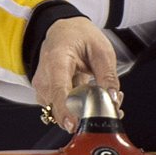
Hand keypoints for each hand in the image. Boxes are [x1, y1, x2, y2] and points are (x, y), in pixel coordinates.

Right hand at [31, 17, 121, 132]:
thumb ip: (108, 76)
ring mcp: (42, 88)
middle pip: (60, 106)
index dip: (66, 110)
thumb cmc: (79, 36)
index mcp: (56, 59)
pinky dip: (76, 106)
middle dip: (86, 111)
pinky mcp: (46, 95)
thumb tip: (113, 99)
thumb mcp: (101, 50)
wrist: (62, 30)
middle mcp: (44, 76)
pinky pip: (61, 108)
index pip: (59, 90)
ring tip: (100, 91)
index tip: (74, 124)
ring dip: (83, 109)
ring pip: (61, 110)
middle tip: (111, 103)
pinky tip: (88, 94)